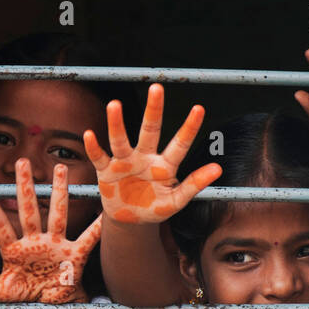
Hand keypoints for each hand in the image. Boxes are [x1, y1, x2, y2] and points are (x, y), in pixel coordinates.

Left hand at [0, 160, 101, 304]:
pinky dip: (97, 227)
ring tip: (60, 168)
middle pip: (29, 211)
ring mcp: (56, 245)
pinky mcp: (75, 255)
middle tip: (22, 162)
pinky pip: (88, 238)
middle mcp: (35, 242)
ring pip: (58, 214)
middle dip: (25, 187)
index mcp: (15, 250)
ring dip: (59, 192)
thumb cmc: (26, 294)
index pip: (0, 227)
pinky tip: (104, 211)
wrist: (53, 306)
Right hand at [82, 86, 220, 225]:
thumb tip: (218, 168)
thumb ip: (194, 185)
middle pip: (150, 130)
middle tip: (156, 88)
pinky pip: (99, 157)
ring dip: (117, 123)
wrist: (130, 220)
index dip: (189, 127)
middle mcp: (145, 157)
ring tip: (114, 104)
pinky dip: (93, 147)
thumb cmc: (155, 207)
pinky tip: (89, 135)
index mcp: (165, 165)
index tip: (199, 108)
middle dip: (153, 110)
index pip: (179, 143)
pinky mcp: (106, 171)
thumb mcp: (176, 201)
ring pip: (120, 140)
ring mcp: (124, 162)